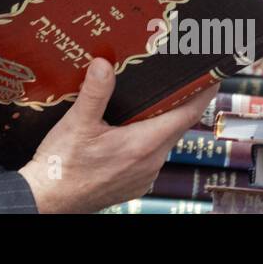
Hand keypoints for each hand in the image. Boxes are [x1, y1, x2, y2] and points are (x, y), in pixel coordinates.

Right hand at [17, 57, 218, 212]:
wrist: (49, 200)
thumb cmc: (62, 166)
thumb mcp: (77, 123)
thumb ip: (95, 91)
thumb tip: (104, 64)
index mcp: (142, 144)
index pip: (186, 114)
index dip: (203, 92)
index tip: (212, 75)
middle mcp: (150, 162)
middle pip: (176, 125)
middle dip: (177, 102)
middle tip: (174, 78)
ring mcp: (144, 175)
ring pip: (162, 140)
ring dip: (158, 121)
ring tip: (146, 100)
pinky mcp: (135, 182)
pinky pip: (149, 155)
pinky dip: (145, 138)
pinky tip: (126, 129)